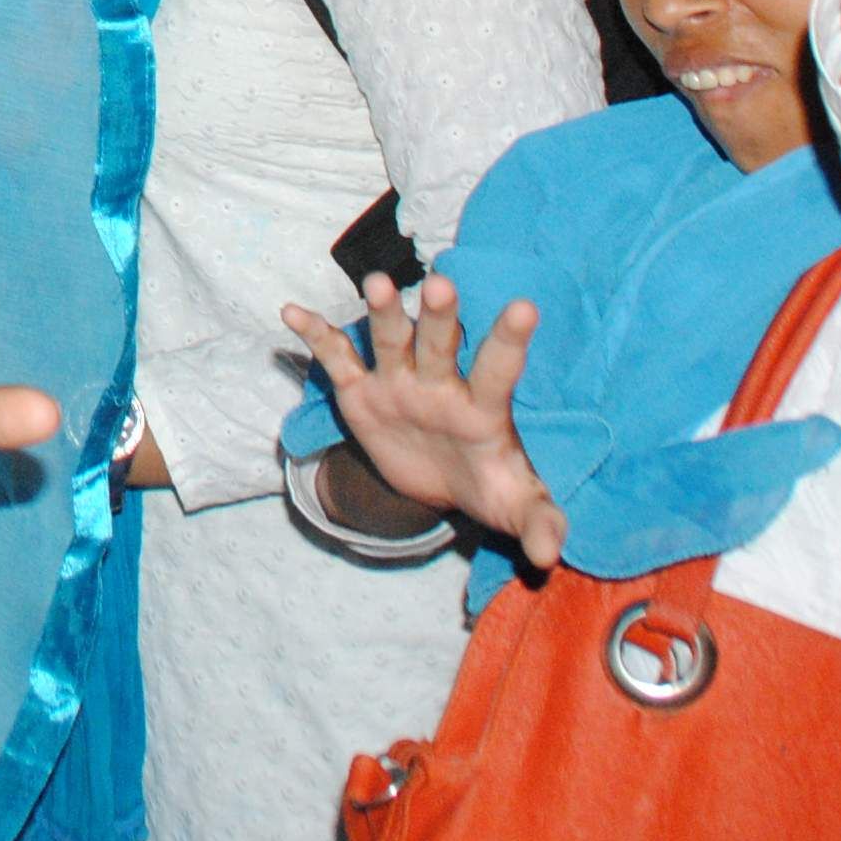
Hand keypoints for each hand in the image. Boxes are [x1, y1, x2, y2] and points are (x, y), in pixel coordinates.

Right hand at [282, 274, 567, 567]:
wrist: (443, 484)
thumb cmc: (489, 485)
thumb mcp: (517, 506)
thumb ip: (541, 523)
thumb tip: (547, 555)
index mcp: (482, 407)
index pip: (499, 369)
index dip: (510, 340)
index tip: (525, 307)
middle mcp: (440, 384)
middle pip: (440, 343)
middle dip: (440, 316)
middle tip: (441, 286)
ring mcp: (399, 382)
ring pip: (390, 339)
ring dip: (384, 312)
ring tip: (377, 285)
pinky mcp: (361, 391)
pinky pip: (337, 358)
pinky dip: (315, 335)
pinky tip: (292, 312)